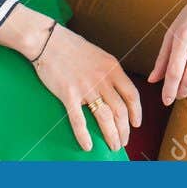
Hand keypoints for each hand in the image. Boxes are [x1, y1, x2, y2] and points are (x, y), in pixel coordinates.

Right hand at [27, 20, 142, 153]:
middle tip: (123, 141)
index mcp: (113, 68)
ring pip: (105, 117)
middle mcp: (103, 79)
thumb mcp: (100, 56)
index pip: (132, 94)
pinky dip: (84, 136)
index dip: (137, 112)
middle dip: (124, 129)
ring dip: (111, 135)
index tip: (136, 123)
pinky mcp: (68, 95)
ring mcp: (86, 88)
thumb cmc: (73, 47)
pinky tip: (87, 146)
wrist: (49, 41)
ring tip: (113, 145)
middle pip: (120, 110)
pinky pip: (79, 120)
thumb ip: (109, 73)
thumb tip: (116, 91)